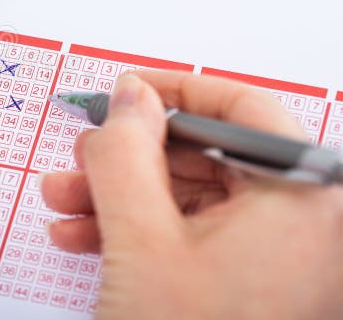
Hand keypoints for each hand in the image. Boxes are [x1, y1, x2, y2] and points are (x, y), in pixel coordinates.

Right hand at [40, 70, 342, 318]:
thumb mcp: (140, 240)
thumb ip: (126, 153)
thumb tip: (128, 97)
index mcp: (303, 199)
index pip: (241, 106)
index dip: (173, 89)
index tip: (126, 89)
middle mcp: (304, 223)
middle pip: (209, 154)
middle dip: (129, 158)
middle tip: (84, 155)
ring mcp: (280, 258)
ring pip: (192, 197)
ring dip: (120, 196)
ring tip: (67, 203)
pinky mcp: (253, 282)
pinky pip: (192, 234)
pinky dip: (138, 230)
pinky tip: (89, 236)